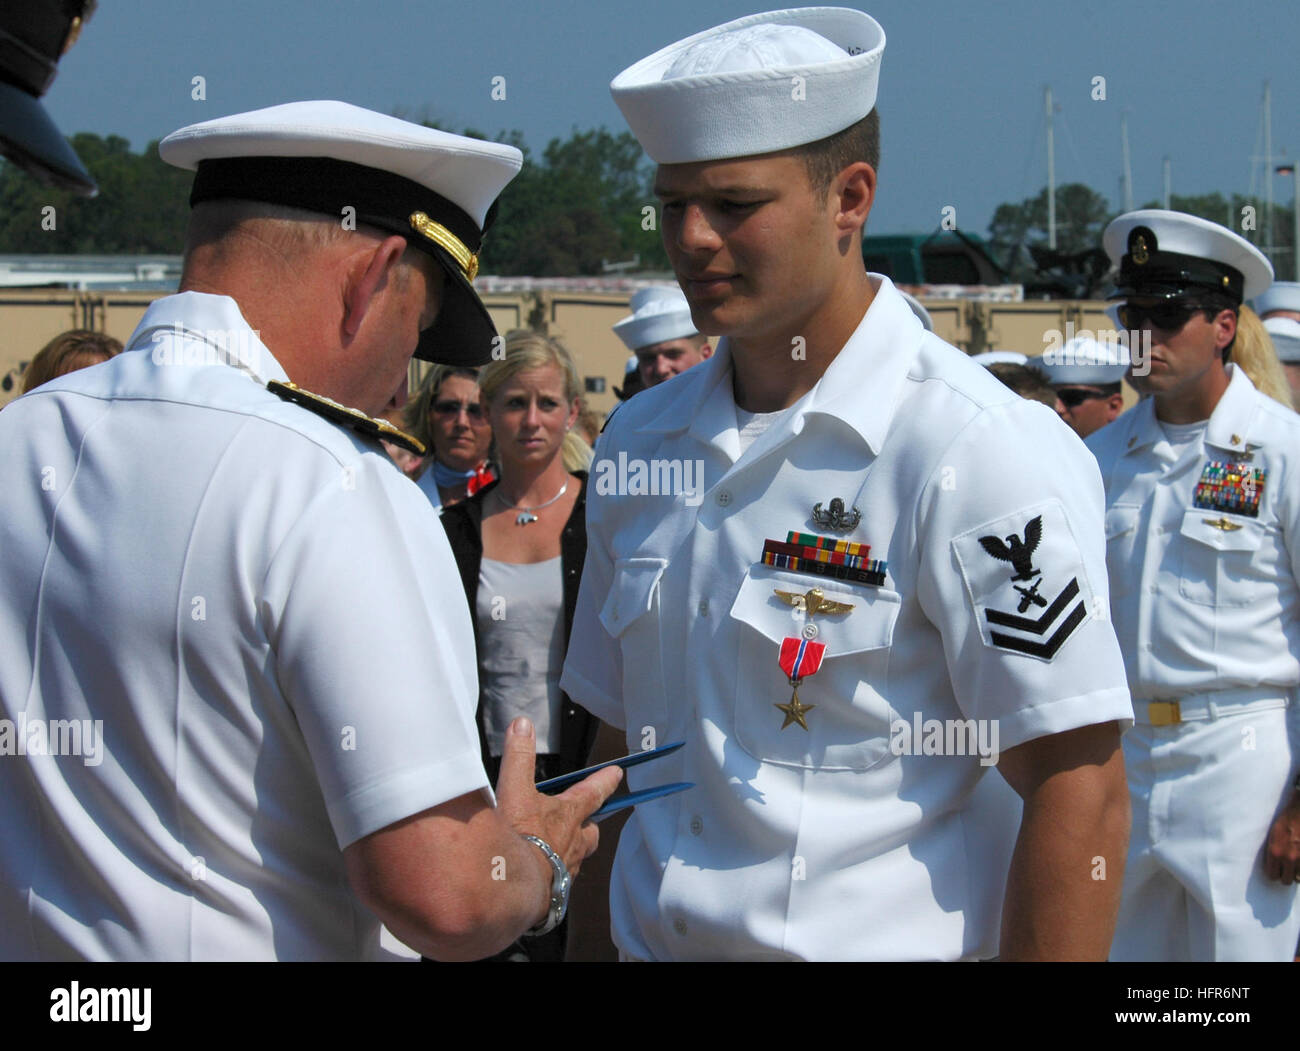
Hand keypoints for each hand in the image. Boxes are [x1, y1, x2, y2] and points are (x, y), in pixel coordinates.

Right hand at [495, 717, 621, 883]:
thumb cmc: (517, 837)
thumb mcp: (514, 789)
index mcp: (568, 815)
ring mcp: (564, 870)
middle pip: (591, 833)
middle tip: (588, 823)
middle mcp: (573, 843)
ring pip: (576, 858)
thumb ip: (519, 756)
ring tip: (557, 851)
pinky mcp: (552, 893)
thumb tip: (523, 724)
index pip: (593, 792)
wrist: (511, 886)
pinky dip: (552, 876)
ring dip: (571, 853)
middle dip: (590, 826)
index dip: (604, 781)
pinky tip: (538, 878)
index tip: (617, 773)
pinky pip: (558, 882)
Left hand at [1263, 792, 1299, 884]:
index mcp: (1275, 852)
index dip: (1274, 874)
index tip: (1277, 870)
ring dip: (1297, 874)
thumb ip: (1273, 852)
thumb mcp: (1273, 835)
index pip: (1272, 876)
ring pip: (1299, 879)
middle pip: (1286, 881)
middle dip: (1286, 876)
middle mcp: (1289, 858)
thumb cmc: (1286, 821)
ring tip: (1295, 865)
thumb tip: (1272, 866)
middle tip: (1287, 869)